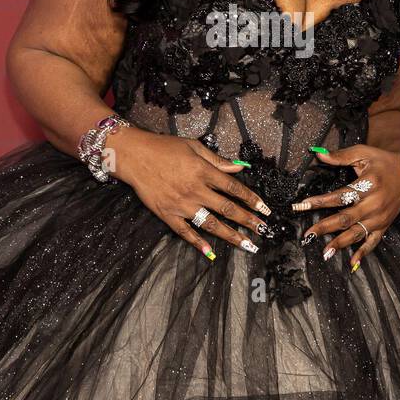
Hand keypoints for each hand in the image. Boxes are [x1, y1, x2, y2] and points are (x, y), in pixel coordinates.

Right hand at [105, 126, 273, 259]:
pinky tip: (210, 252)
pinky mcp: (167, 214)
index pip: (234, 188)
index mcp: (203, 171)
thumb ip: (217, 160)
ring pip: (211, 223)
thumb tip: (240, 167)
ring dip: (231, 235)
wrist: (134, 156)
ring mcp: (181, 204)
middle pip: (227, 208)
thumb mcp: (193, 147)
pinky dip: (198, 243)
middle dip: (248, 220)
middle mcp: (195, 190)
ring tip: (247, 245)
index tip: (265, 209)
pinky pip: (185, 232)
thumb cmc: (164, 148)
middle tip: (263, 231)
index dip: (251, 199)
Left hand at [291, 144, 399, 271]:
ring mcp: (380, 217)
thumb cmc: (382, 161)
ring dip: (340, 243)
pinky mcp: (384, 225)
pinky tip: (352, 264)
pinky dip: (363, 253)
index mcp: (369, 184)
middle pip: (346, 218)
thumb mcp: (363, 153)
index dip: (320, 201)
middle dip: (325, 226)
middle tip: (308, 234)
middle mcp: (375, 203)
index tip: (302, 206)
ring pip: (357, 233)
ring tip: (325, 252)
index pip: (340, 195)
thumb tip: (318, 155)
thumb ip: (340, 156)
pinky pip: (373, 242)